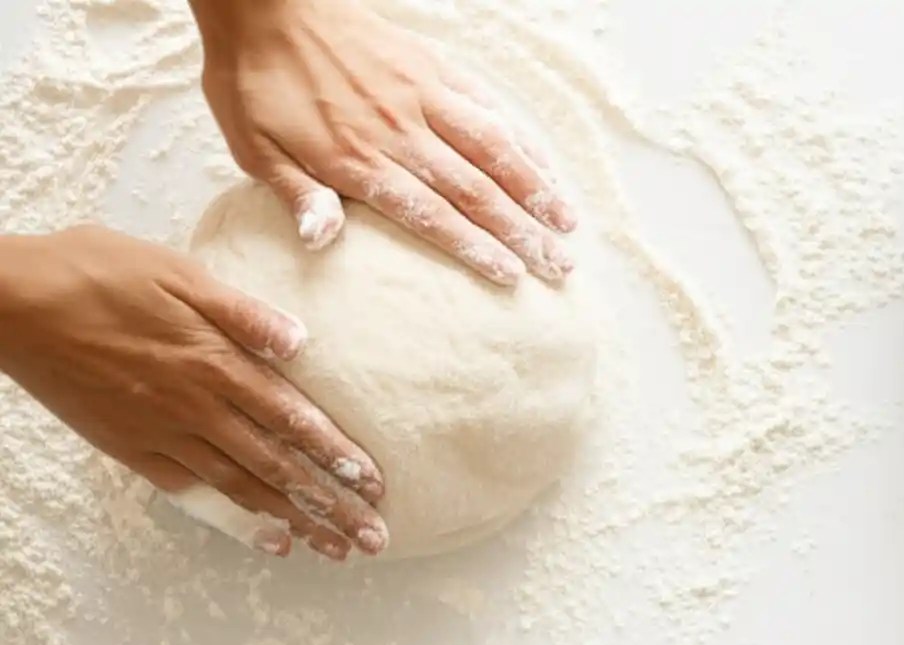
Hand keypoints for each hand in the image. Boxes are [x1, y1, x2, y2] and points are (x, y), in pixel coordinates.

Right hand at [0, 227, 387, 559]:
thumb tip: (301, 340)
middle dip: (330, 505)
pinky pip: (193, 492)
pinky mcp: (131, 447)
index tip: (374, 486)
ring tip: (334, 548)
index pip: (292, 420)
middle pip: (277, 465)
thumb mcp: (178, 274)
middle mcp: (196, 408)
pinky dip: (234, 518)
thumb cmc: (97, 273)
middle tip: (372, 537)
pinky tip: (269, 538)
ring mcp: (162, 433)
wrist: (11, 303)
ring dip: (293, 519)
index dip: (336, 456)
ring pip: (241, 487)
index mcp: (214, 361)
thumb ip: (243, 312)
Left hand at [192, 0, 578, 284]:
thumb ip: (294, 193)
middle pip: (475, 190)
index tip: (512, 276)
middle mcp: (401, 131)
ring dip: (536, 187)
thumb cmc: (255, 80)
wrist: (267, 2)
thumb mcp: (253, 145)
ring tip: (567, 222)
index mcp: (358, 159)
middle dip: (522, 232)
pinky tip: (542, 163)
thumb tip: (321, 240)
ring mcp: (423, 96)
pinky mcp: (432, 69)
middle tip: (559, 265)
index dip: (475, 248)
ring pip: (494, 147)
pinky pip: (486, 105)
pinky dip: (519, 137)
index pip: (431, 214)